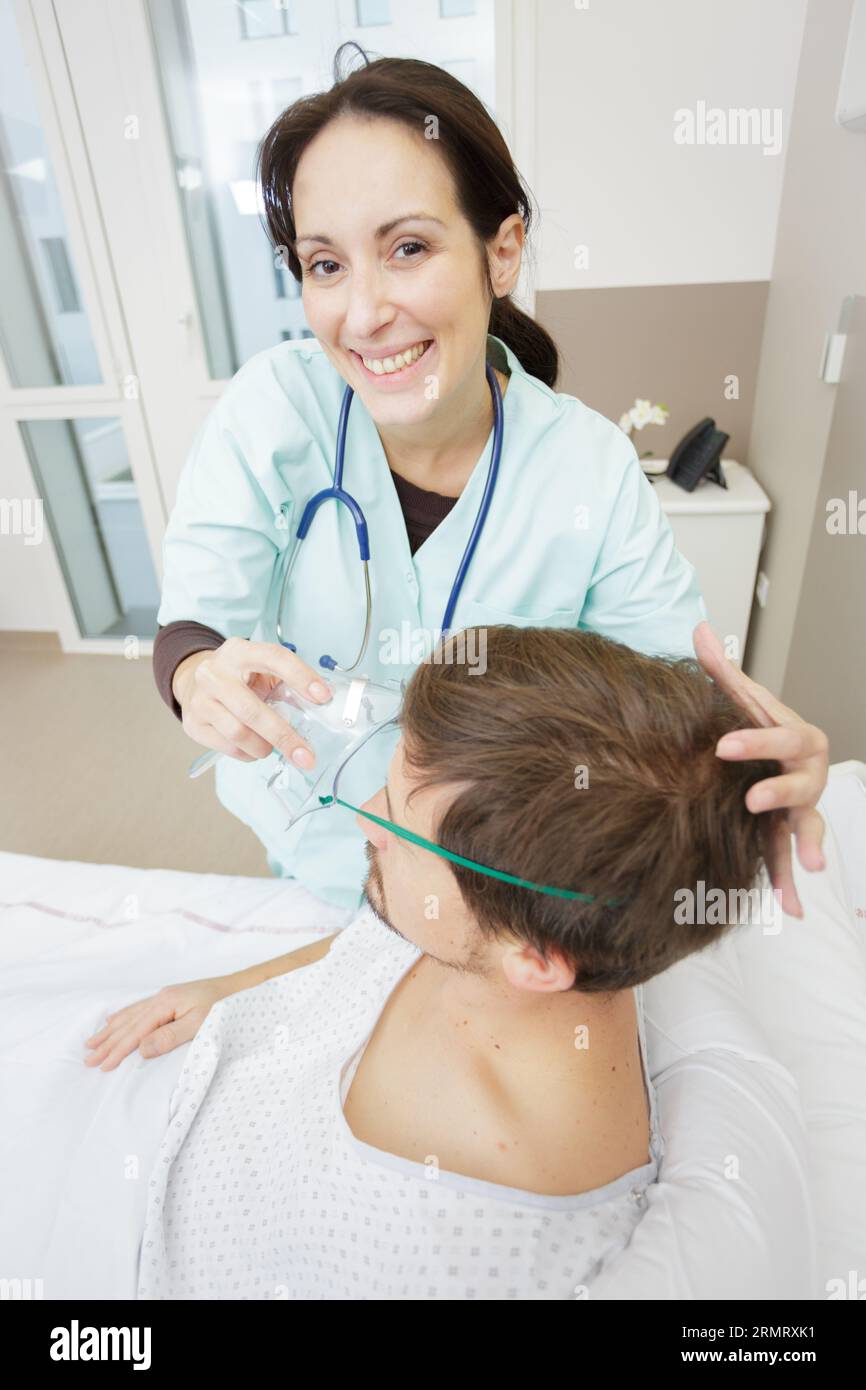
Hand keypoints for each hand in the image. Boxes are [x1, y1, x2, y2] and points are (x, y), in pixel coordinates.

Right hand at [83, 977, 229, 1070]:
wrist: (242, 987)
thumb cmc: (224, 1008)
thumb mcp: (199, 1025)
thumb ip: (169, 1037)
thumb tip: (140, 1049)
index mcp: (165, 1004)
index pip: (135, 1032)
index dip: (117, 1050)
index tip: (102, 1066)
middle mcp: (160, 998)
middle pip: (128, 1023)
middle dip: (106, 1042)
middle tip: (87, 1058)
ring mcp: (165, 997)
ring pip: (130, 1015)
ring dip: (110, 1029)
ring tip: (91, 1041)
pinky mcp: (171, 998)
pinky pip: (139, 1009)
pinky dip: (123, 1017)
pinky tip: (115, 1019)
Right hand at [175, 637, 331, 767]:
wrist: (195, 680)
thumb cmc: (239, 677)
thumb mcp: (261, 669)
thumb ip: (288, 682)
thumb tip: (323, 705)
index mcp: (239, 651)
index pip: (274, 658)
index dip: (301, 677)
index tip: (323, 697)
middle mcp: (214, 672)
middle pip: (252, 710)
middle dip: (284, 736)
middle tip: (306, 755)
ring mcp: (200, 699)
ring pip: (238, 733)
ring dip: (264, 747)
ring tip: (272, 746)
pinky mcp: (193, 723)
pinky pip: (227, 747)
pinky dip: (248, 753)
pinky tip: (254, 747)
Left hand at [693, 622, 828, 917]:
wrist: (781, 758)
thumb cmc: (758, 727)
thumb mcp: (743, 700)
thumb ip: (722, 671)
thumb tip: (698, 627)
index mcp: (796, 736)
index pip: (779, 735)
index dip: (754, 740)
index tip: (722, 745)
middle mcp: (806, 773)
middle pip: (798, 781)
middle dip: (778, 791)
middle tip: (751, 800)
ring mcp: (801, 807)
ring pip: (806, 826)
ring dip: (807, 845)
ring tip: (811, 865)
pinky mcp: (789, 836)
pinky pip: (791, 861)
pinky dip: (792, 885)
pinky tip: (791, 910)